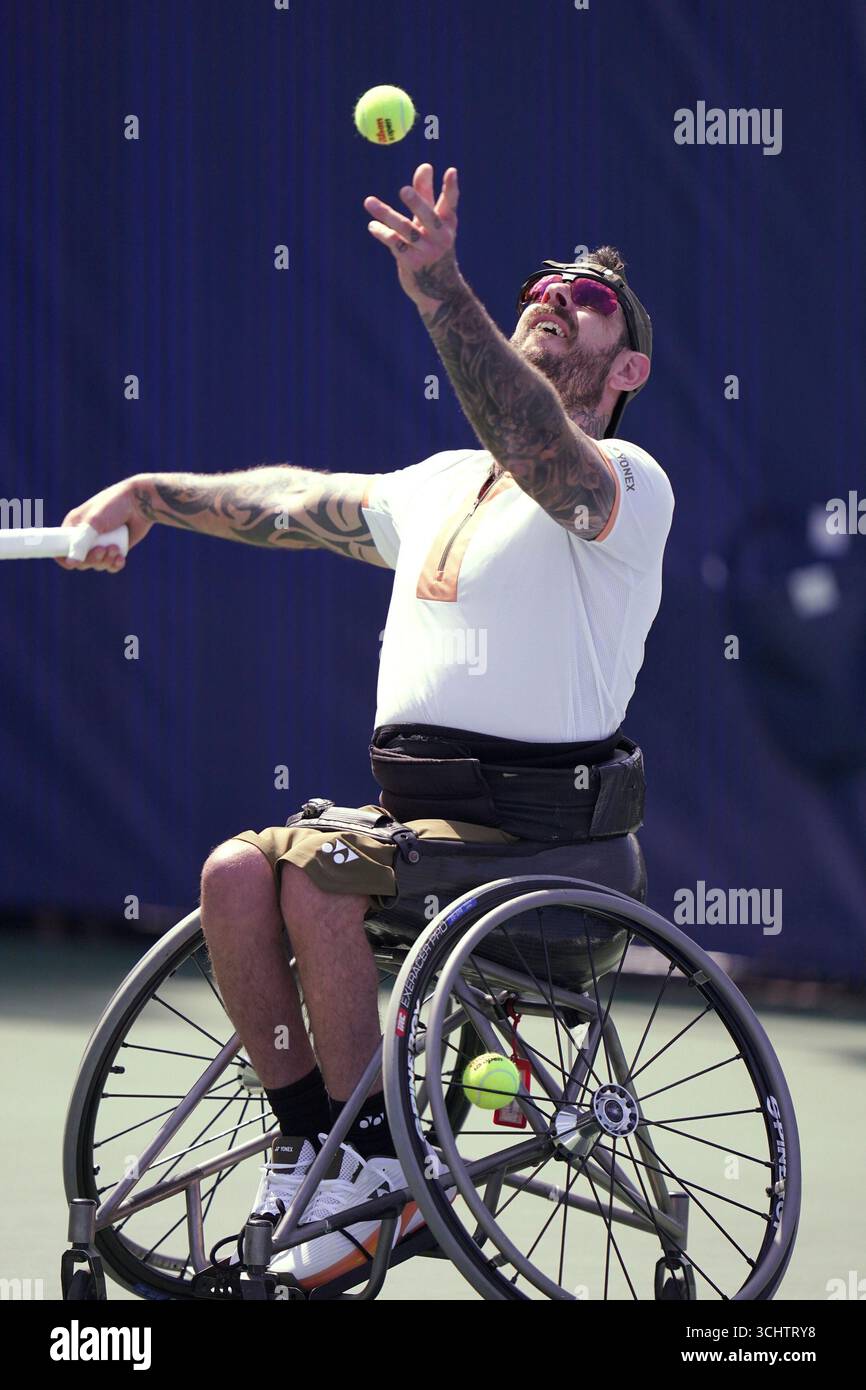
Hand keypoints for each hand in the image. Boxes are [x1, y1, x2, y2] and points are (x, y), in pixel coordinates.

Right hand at [55, 476, 152, 571]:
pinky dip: (115, 565)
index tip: (74, 563)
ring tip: (115, 548)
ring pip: (97, 564)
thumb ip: (81, 543)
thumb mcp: (94, 523)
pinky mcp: (115, 549)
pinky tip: (121, 558)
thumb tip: (71, 564)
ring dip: (105, 561)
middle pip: (80, 561)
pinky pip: (111, 565)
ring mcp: (101, 543)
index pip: (60, 548)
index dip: (65, 558)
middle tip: (101, 550)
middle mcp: (85, 536)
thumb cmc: (114, 506)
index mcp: (74, 526)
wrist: (141, 503)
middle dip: (90, 560)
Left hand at [363, 163, 461, 314]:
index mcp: (448, 224)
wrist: (438, 290)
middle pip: (428, 217)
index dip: (451, 188)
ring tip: (368, 201)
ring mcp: (427, 251)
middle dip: (417, 203)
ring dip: (386, 215)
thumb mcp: (432, 223)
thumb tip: (425, 165)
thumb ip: (426, 194)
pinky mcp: (412, 263)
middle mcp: (440, 237)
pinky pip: (395, 244)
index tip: (450, 170)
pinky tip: (372, 226)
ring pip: (405, 230)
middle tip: (403, 190)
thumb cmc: (433, 247)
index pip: (450, 203)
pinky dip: (382, 233)